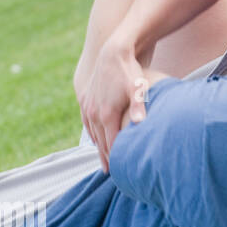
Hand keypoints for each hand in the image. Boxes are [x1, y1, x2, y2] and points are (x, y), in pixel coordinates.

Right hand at [78, 35, 148, 172]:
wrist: (113, 52)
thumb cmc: (130, 71)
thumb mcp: (138, 88)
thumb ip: (139, 106)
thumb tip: (140, 124)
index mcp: (106, 114)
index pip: (110, 144)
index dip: (115, 159)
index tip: (120, 172)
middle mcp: (94, 113)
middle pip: (100, 142)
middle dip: (106, 158)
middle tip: (113, 173)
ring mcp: (88, 107)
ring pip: (93, 133)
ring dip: (98, 147)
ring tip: (105, 161)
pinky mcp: (86, 100)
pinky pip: (88, 123)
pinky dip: (93, 134)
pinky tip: (97, 139)